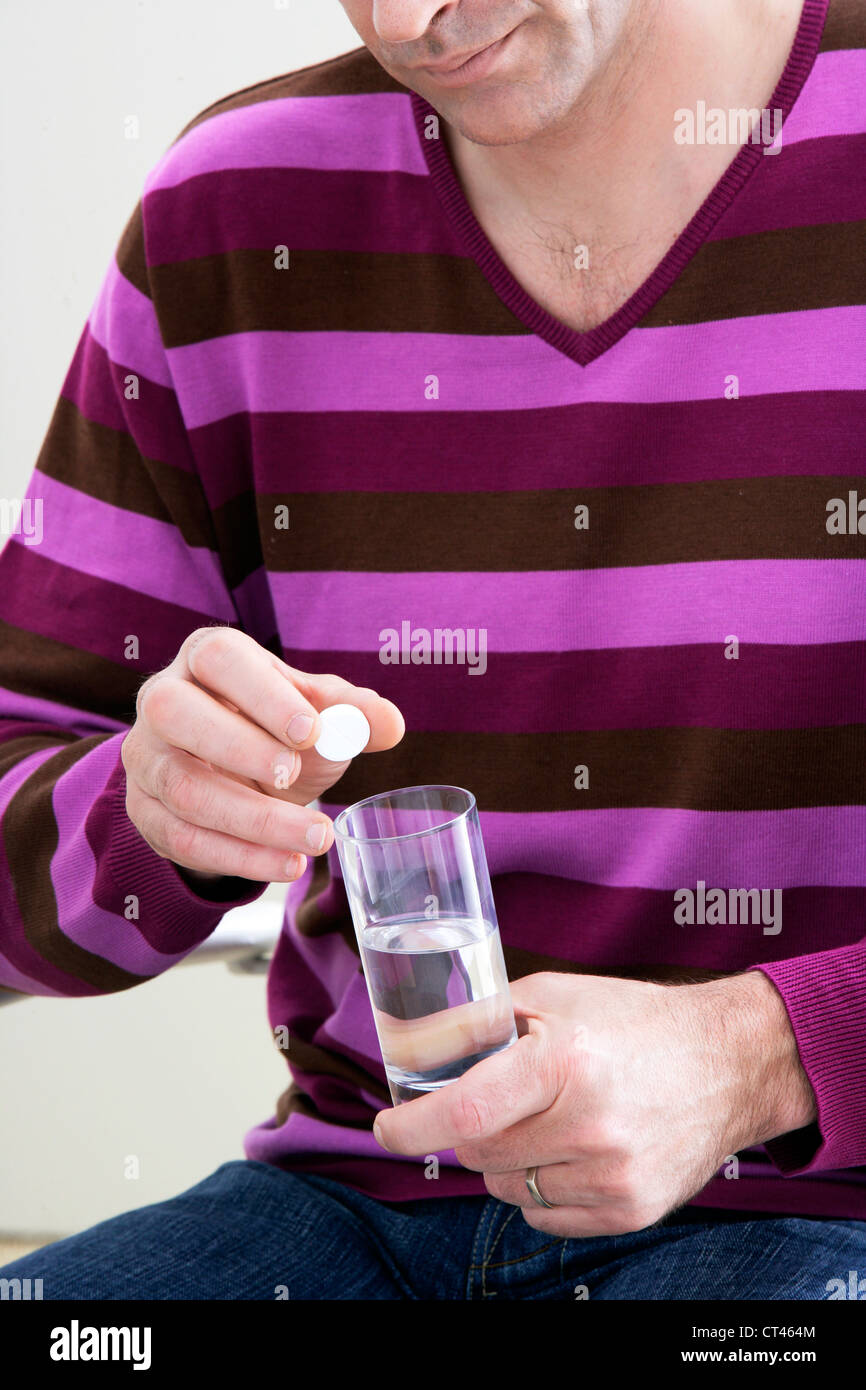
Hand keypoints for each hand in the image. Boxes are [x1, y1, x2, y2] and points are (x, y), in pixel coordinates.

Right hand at [121, 626, 403, 883]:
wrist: (236, 780)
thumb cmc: (277, 731)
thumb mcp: (318, 716)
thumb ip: (354, 714)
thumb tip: (390, 724)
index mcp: (206, 658)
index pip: (220, 658)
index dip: (263, 693)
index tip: (311, 731)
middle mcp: (162, 700)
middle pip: (174, 712)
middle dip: (239, 747)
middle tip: (295, 776)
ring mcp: (147, 759)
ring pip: (184, 788)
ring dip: (255, 819)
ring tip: (317, 837)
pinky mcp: (146, 812)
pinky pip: (184, 838)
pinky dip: (241, 857)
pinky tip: (288, 863)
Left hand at [372, 970, 816, 1236]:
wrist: (727, 1062)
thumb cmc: (633, 1021)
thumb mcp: (552, 996)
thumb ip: (476, 1022)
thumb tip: (406, 1046)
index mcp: (565, 1063)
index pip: (466, 1114)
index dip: (414, 1127)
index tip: (387, 1128)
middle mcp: (589, 1126)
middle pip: (480, 1154)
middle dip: (471, 1128)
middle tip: (501, 1097)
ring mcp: (612, 1176)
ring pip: (507, 1188)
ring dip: (507, 1158)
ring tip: (549, 1117)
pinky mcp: (630, 1210)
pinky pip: (543, 1215)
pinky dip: (540, 1187)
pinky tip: (573, 1148)